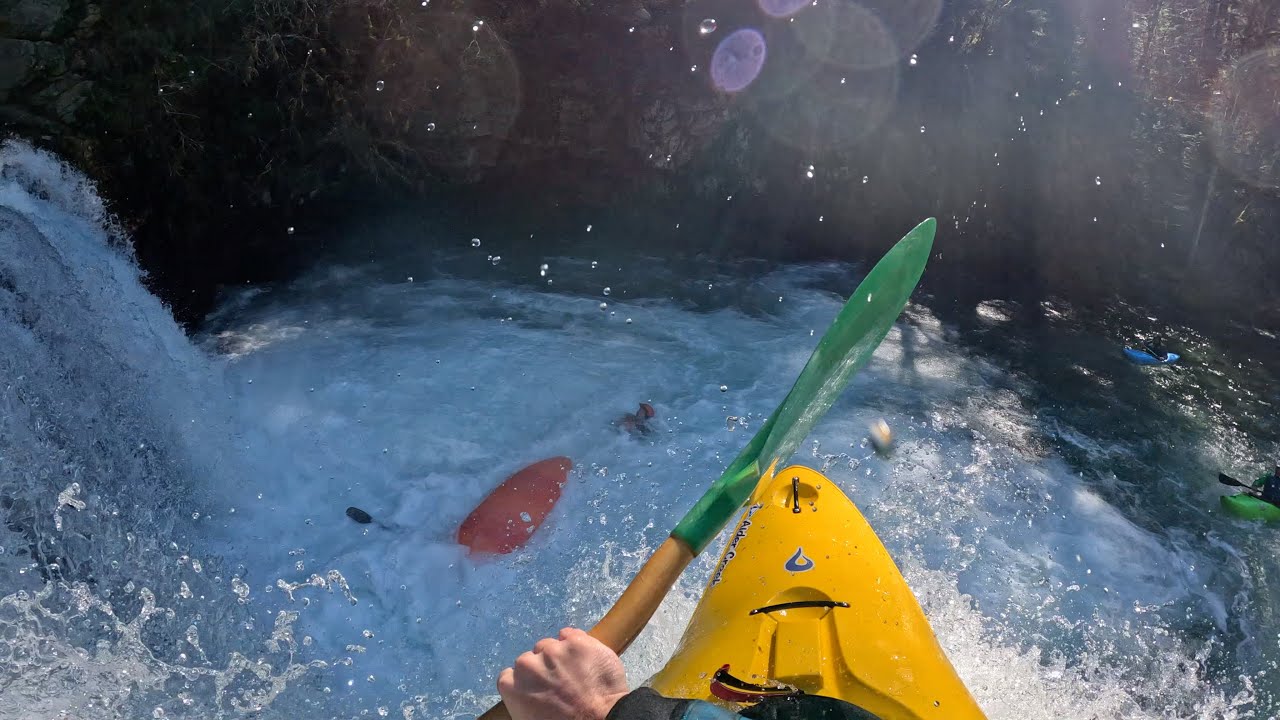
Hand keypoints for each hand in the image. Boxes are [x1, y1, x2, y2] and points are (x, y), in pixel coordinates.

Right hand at [497, 627, 629, 719]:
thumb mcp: (529, 718)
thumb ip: (521, 697)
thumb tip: (526, 691)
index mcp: (511, 686)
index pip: (509, 675)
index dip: (526, 682)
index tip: (537, 688)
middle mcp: (528, 664)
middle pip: (530, 659)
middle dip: (542, 668)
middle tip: (559, 683)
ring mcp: (553, 650)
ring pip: (550, 645)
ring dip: (559, 656)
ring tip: (574, 672)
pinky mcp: (577, 641)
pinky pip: (570, 634)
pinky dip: (575, 643)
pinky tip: (582, 658)